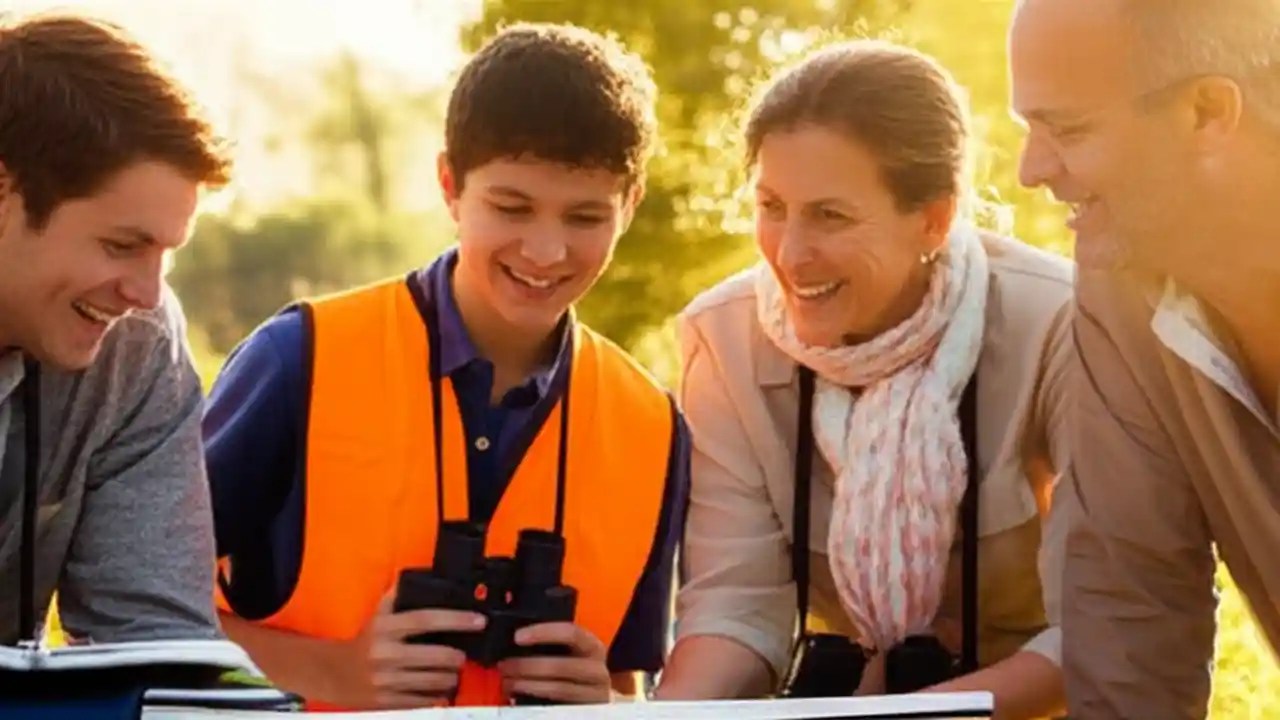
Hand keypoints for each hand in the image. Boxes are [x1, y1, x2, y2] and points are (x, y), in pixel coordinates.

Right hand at [332, 591, 485, 709]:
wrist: (333, 674)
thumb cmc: (363, 643)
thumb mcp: (377, 616)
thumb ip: (396, 597)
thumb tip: (413, 576)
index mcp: (385, 628)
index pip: (427, 619)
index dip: (457, 620)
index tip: (479, 621)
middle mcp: (385, 654)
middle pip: (437, 656)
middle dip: (457, 657)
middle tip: (462, 655)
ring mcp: (386, 681)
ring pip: (435, 681)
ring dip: (450, 677)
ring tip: (451, 672)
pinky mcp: (387, 702)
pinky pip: (424, 701)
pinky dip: (437, 696)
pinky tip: (438, 689)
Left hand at [497, 622, 610, 703]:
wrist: (590, 698)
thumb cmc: (572, 671)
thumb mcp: (569, 654)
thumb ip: (548, 645)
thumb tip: (515, 638)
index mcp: (592, 647)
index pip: (570, 633)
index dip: (543, 633)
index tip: (518, 637)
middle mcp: (598, 669)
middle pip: (561, 665)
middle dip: (526, 666)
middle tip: (504, 665)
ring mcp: (595, 693)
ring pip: (558, 689)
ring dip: (527, 685)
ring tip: (507, 683)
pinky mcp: (586, 712)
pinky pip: (557, 708)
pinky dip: (534, 702)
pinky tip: (518, 698)